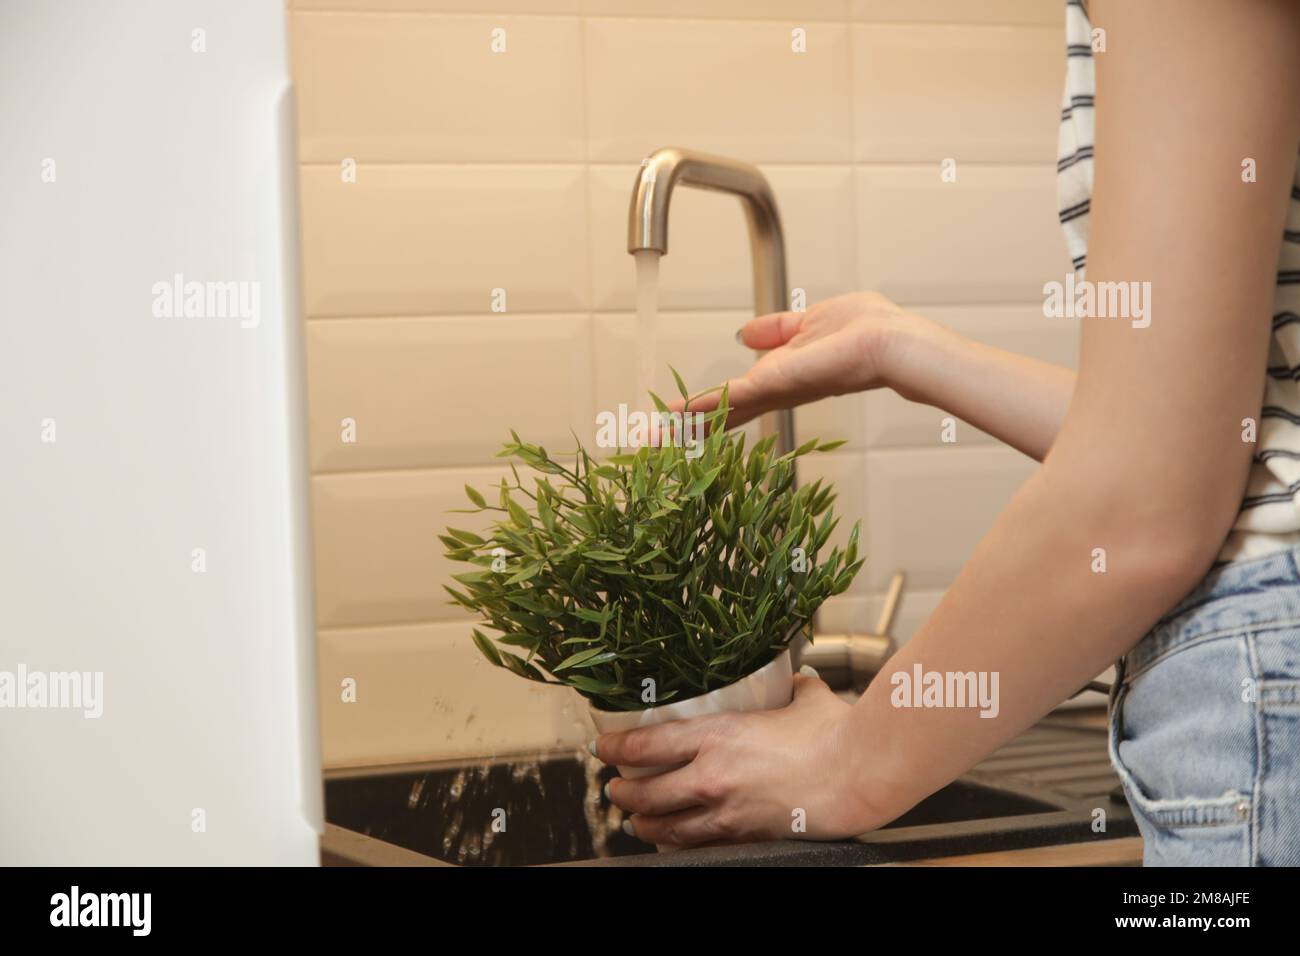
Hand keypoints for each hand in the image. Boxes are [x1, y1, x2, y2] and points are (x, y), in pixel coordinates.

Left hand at [593, 673, 884, 846]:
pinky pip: (699, 845)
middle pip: (646, 793)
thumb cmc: (834, 734)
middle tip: (616, 789)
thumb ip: (790, 689)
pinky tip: (676, 842)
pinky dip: (680, 844)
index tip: (603, 748)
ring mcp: (726, 812)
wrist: (858, 775)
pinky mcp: (746, 836)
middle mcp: (711, 776)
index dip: (616, 748)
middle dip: (623, 793)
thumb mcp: (804, 697)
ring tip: (636, 822)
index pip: (647, 745)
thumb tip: (794, 681)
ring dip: (644, 825)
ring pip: (666, 827)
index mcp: (716, 735)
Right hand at [669, 291, 931, 427]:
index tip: (680, 415)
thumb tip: (746, 332)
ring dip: (686, 424)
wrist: (890, 343)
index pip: (736, 396)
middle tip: (655, 440)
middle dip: (689, 426)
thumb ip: (776, 330)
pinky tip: (676, 417)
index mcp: (783, 376)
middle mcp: (775, 391)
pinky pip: (730, 397)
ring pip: (721, 410)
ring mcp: (774, 392)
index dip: (708, 406)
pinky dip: (702, 407)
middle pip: (723, 412)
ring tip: (655, 437)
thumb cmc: (867, 328)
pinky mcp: (775, 385)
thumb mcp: (808, 322)